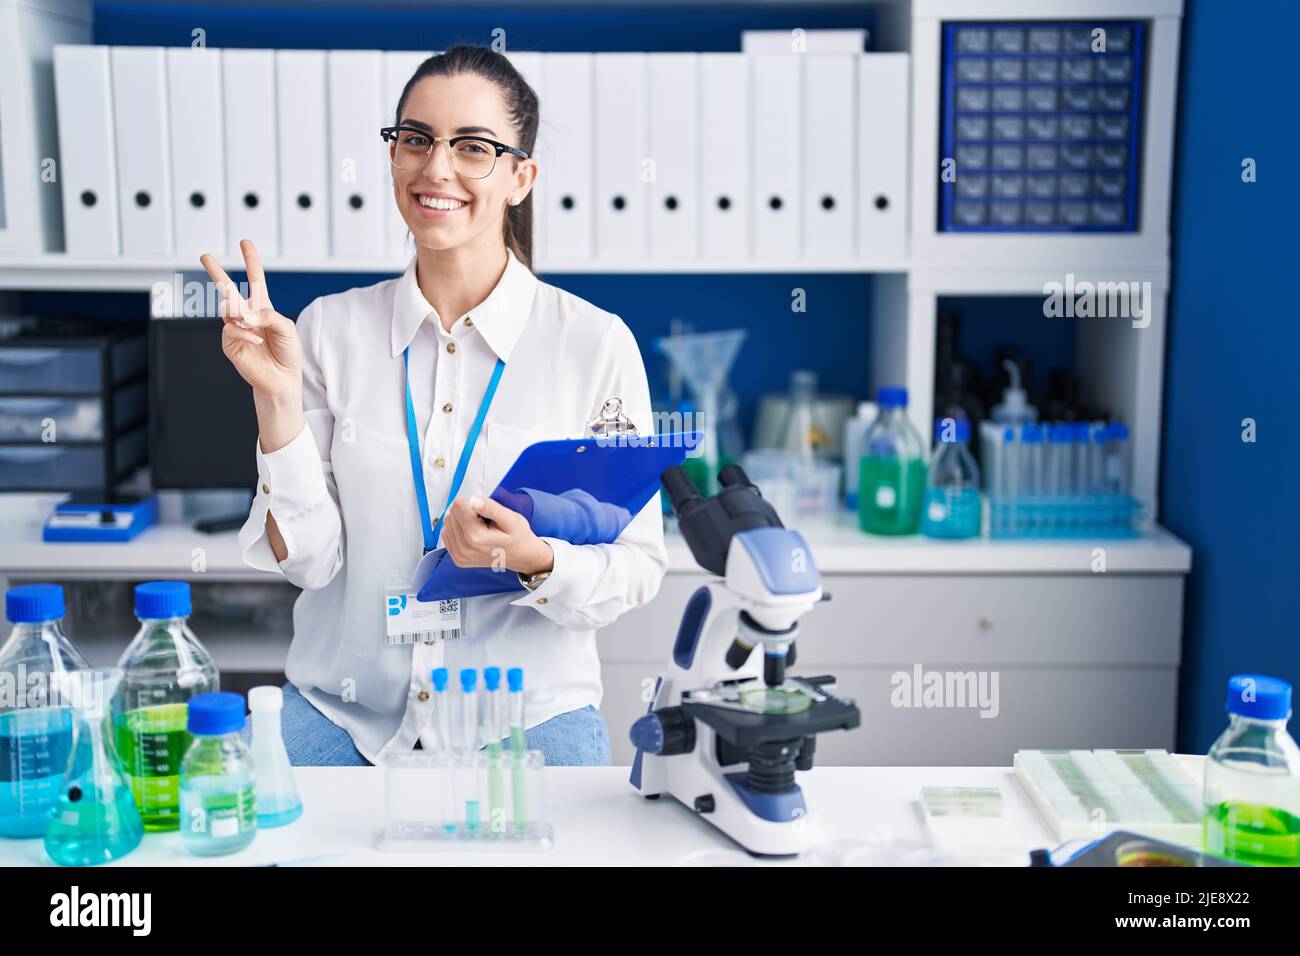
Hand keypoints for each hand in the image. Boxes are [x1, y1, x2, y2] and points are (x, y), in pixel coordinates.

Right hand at [200, 240, 301, 399]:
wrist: (281, 379)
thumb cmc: (287, 353)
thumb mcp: (286, 328)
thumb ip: (269, 315)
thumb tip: (247, 313)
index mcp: (262, 308)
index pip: (255, 280)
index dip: (251, 261)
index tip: (245, 243)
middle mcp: (246, 315)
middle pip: (227, 289)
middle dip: (216, 272)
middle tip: (205, 256)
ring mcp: (235, 328)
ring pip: (230, 308)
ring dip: (243, 315)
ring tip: (255, 326)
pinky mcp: (229, 342)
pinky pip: (232, 329)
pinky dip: (246, 334)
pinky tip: (257, 342)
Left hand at [441, 495, 553, 575]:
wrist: (522, 557)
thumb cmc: (518, 537)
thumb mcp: (511, 519)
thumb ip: (491, 508)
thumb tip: (472, 500)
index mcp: (476, 537)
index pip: (459, 505)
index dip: (473, 503)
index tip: (485, 512)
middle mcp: (464, 549)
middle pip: (452, 514)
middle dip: (466, 512)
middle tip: (484, 521)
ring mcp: (459, 556)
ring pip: (447, 524)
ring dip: (461, 520)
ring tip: (479, 527)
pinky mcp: (457, 559)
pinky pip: (446, 535)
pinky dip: (457, 530)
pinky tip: (471, 533)